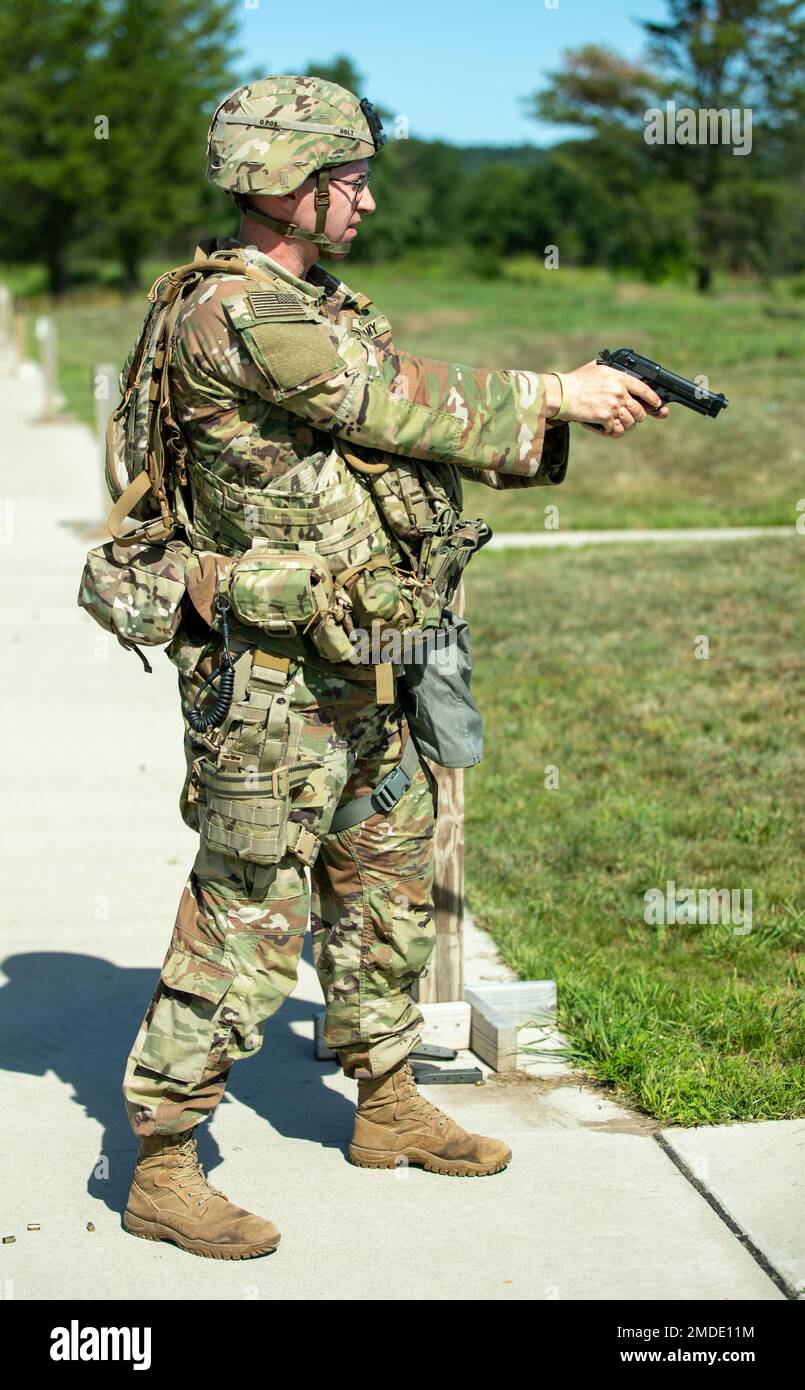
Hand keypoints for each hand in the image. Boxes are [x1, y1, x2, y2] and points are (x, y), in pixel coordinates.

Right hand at [545, 361, 669, 436]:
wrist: (562, 394)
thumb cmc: (577, 381)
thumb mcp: (597, 369)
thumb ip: (613, 373)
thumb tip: (623, 375)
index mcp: (620, 378)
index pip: (645, 389)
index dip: (654, 399)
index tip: (658, 405)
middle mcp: (619, 392)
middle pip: (639, 411)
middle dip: (638, 417)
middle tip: (632, 418)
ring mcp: (613, 406)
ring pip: (629, 423)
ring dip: (624, 425)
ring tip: (615, 423)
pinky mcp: (605, 418)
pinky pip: (615, 430)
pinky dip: (609, 431)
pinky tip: (603, 426)